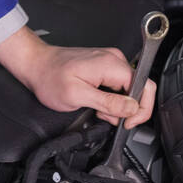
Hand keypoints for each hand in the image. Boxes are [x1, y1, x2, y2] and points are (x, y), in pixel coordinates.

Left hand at [0, 26, 155, 128]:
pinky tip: (98, 102)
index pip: (145, 87)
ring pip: (129, 89)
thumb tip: (132, 108)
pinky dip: (111, 98)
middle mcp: (114, 59)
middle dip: (126, 110)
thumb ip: (108, 103)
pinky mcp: (105, 66)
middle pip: (139, 89)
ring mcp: (110, 61)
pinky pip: (119, 85)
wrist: (37, 65)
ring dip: (117, 106)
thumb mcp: (78, 96)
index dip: (140, 109)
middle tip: (107, 118)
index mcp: (111, 64)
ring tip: (98, 110)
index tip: (128, 122)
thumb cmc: (50, 77)